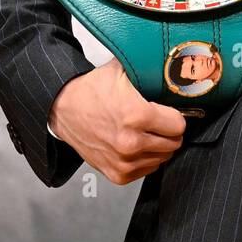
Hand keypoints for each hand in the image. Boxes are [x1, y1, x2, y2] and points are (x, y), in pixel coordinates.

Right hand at [48, 56, 186, 185]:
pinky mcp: (117, 174)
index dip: (174, 116)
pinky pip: (148, 169)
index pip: (179, 125)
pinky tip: (135, 144)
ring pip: (163, 158)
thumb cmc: (91, 92)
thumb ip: (150, 70)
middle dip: (168, 131)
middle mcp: (131, 143)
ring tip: (143, 132)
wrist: (63, 110)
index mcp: (136, 116)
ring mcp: (124, 162)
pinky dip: (145, 158)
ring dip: (158, 145)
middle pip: (174, 143)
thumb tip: (174, 67)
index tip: (167, 112)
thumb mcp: (122, 71)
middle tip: (156, 121)